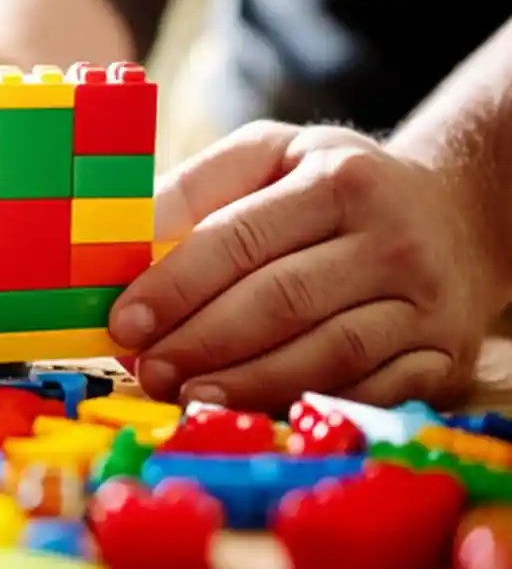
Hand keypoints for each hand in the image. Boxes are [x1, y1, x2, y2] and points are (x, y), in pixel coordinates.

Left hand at [108, 122, 494, 411]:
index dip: (176, 285)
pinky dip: (307, 405)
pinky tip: (256, 409)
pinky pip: (369, 394)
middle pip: (281, 300)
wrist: (450, 216)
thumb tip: (118, 239)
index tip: (125, 321)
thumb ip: (195, 190)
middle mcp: (394, 238)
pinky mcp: (446, 358)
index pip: (242, 238)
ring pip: (326, 354)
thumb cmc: (331, 188)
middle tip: (148, 370)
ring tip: (187, 394)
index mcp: (340, 179)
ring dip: (247, 382)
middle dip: (202, 341)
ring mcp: (426, 303)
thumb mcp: (269, 158)